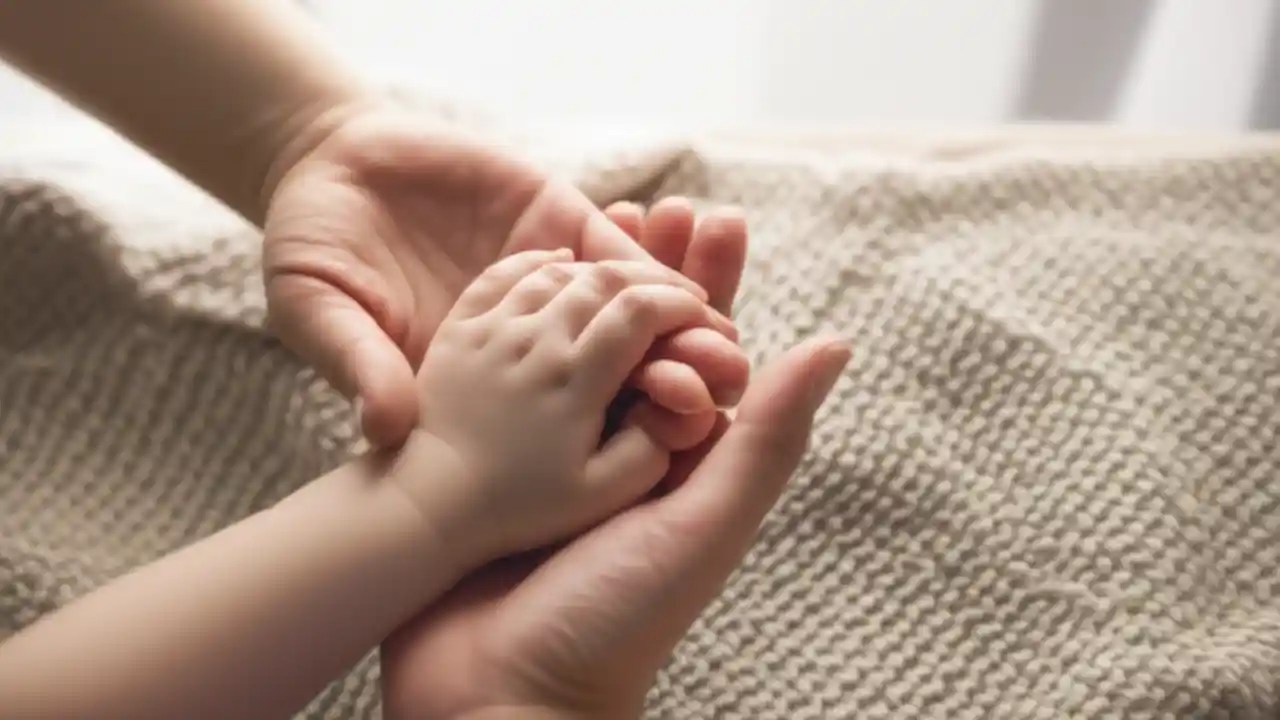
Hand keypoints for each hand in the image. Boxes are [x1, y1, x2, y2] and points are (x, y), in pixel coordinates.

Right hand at [262, 107, 746, 446]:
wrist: (325, 171)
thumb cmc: (310, 253)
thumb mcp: (317, 313)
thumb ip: (356, 363)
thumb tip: (383, 425)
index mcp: (486, 387)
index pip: (565, 417)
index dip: (615, 422)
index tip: (669, 428)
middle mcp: (530, 346)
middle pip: (616, 368)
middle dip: (668, 372)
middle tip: (721, 379)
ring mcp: (549, 285)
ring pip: (628, 309)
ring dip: (675, 318)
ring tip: (721, 333)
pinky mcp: (553, 223)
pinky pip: (610, 246)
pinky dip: (643, 254)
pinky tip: (684, 266)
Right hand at [380, 208, 851, 719]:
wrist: (496, 697)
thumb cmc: (613, 621)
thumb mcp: (704, 523)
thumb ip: (767, 437)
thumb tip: (836, 340)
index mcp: (687, 465)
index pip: (709, 355)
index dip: (713, 285)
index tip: (715, 216)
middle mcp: (629, 454)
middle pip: (646, 343)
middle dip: (654, 271)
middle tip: (662, 202)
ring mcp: (561, 457)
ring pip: (582, 353)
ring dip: (589, 285)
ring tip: (592, 216)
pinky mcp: (500, 464)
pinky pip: (516, 382)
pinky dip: (522, 325)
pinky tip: (517, 277)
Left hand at [397, 249, 737, 560]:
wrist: (425, 504)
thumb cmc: (516, 510)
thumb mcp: (600, 494)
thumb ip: (654, 447)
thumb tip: (684, 405)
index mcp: (577, 378)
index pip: (644, 311)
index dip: (685, 304)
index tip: (705, 315)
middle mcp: (537, 340)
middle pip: (607, 278)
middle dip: (655, 278)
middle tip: (679, 293)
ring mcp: (494, 329)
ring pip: (560, 270)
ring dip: (603, 269)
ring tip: (629, 283)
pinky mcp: (460, 329)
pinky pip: (504, 274)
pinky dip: (539, 261)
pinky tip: (558, 262)